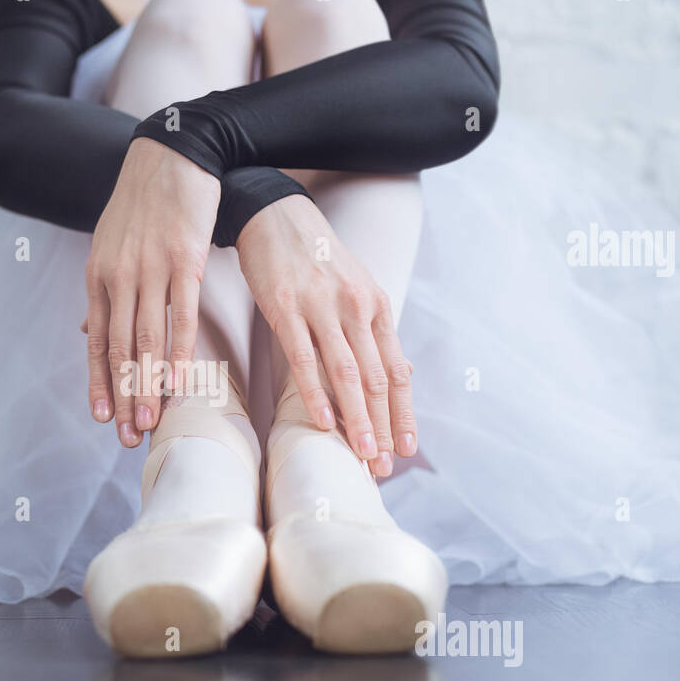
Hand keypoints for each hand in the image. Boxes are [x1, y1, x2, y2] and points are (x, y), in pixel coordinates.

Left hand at [84, 138, 219, 446]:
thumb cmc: (143, 204)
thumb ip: (101, 291)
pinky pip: (182, 315)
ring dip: (148, 386)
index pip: (97, 340)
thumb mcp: (109, 244)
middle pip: (120, 349)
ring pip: (147, 340)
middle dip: (123, 397)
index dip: (99, 381)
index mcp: (99, 276)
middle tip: (126, 438)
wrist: (172, 153)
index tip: (101, 418)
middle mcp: (120, 277)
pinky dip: (179, 351)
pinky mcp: (185, 261)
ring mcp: (152, 269)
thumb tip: (84, 328)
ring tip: (150, 423)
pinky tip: (179, 380)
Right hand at [236, 194, 416, 477]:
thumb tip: (400, 372)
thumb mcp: (354, 287)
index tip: (404, 450)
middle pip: (376, 380)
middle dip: (382, 428)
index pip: (395, 372)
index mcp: (376, 306)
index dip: (402, 414)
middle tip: (382, 467)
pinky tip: (324, 423)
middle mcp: (356, 308)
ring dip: (357, 420)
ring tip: (361, 456)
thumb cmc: (314, 257)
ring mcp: (322, 308)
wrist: (275, 213)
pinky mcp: (287, 308)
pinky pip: (305, 359)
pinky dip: (316, 394)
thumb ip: (372, 331)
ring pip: (347, 375)